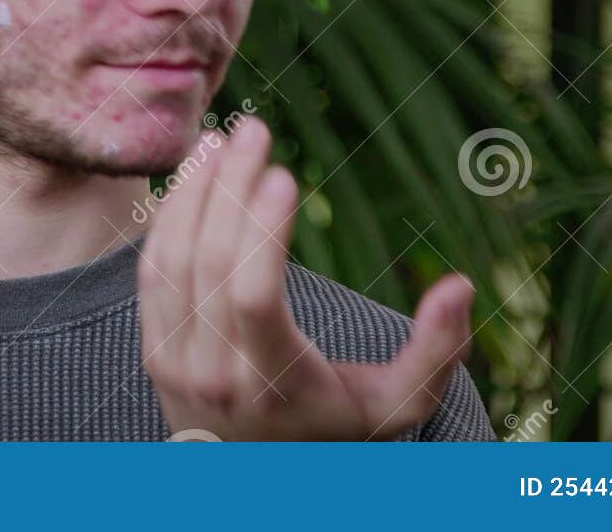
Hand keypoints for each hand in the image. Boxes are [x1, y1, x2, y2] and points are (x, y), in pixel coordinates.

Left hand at [137, 116, 474, 439]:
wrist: (253, 482)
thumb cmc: (334, 433)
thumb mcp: (397, 408)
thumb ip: (436, 352)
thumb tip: (460, 284)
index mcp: (270, 384)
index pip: (253, 297)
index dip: (262, 232)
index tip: (287, 174)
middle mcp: (211, 373)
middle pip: (209, 264)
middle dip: (231, 186)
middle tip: (256, 128)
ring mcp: (172, 361)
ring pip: (171, 260)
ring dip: (193, 192)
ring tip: (220, 139)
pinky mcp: (153, 347)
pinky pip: (152, 271)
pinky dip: (169, 218)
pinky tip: (193, 175)